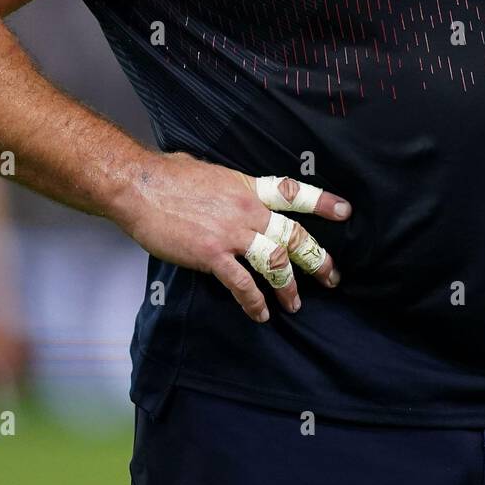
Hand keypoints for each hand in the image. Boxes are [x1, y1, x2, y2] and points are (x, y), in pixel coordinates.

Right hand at [116, 151, 351, 322]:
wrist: (139, 186)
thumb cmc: (167, 175)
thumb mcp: (208, 171)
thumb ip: (227, 187)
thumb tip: (225, 188)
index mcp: (247, 188)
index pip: (293, 193)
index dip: (322, 202)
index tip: (345, 212)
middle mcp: (246, 210)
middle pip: (293, 235)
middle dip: (316, 258)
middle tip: (332, 276)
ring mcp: (231, 233)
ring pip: (275, 261)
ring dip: (288, 286)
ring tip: (295, 304)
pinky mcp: (212, 254)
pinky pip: (242, 283)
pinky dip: (255, 301)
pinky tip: (260, 313)